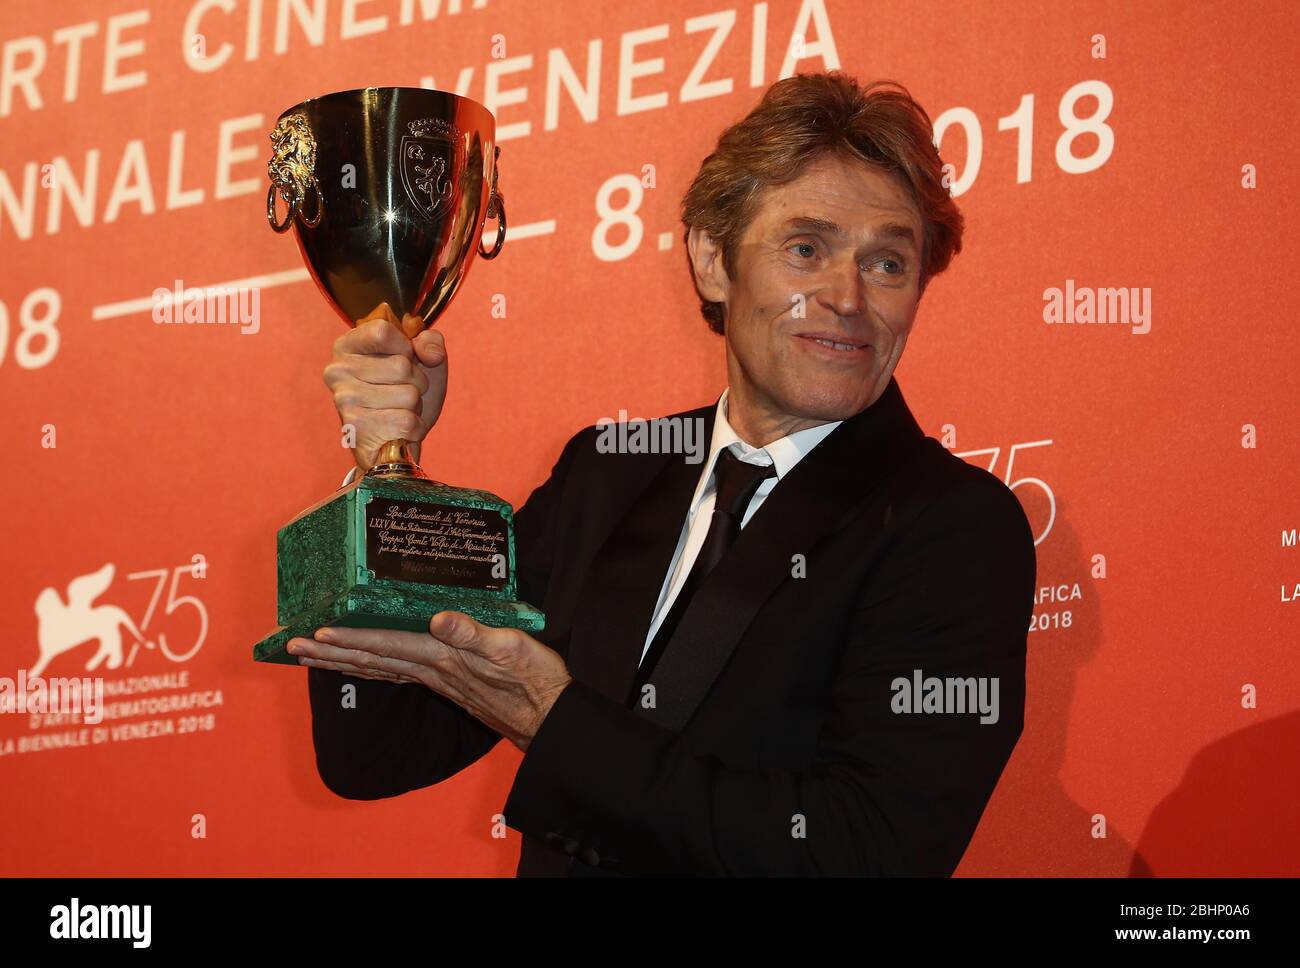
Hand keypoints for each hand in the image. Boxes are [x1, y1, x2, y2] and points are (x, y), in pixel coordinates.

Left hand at [287, 612, 572, 751]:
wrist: (550, 717)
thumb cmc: (536, 680)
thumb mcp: (512, 648)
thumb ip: (473, 633)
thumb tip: (438, 619)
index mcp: (443, 658)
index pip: (387, 645)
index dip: (351, 638)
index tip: (316, 632)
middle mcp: (432, 671)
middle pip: (372, 660)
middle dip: (331, 651)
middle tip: (293, 646)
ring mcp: (437, 680)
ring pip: (379, 668)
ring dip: (343, 660)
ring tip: (311, 653)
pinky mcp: (446, 683)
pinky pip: (397, 673)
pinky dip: (372, 666)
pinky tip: (362, 664)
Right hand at [323, 301, 447, 472]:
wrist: (398, 443)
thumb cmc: (406, 395)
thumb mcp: (424, 360)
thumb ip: (431, 342)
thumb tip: (430, 354)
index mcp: (348, 345)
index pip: (382, 331)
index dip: (406, 347)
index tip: (406, 359)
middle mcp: (338, 369)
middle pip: (401, 366)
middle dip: (417, 383)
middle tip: (403, 393)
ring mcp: (344, 399)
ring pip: (408, 395)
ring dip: (415, 407)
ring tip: (399, 410)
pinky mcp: (355, 428)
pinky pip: (406, 421)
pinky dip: (414, 428)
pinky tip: (400, 430)